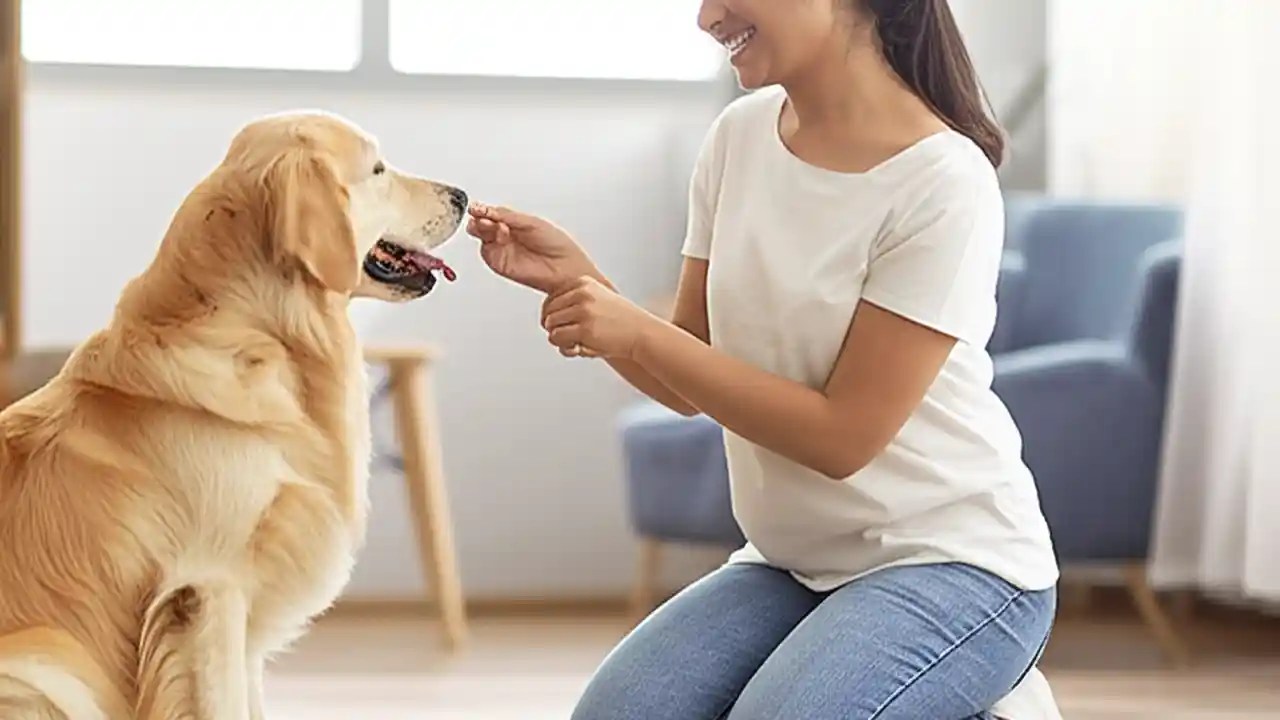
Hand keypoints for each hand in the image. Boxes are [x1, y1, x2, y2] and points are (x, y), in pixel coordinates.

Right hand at [467, 203, 598, 293]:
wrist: (564, 268)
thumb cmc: (556, 245)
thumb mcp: (531, 222)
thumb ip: (507, 216)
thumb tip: (487, 210)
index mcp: (514, 223)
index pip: (492, 213)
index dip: (484, 209)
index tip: (478, 206)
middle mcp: (506, 235)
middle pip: (481, 223)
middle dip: (480, 218)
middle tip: (483, 215)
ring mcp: (501, 249)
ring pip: (481, 236)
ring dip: (482, 227)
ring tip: (491, 224)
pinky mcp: (499, 263)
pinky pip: (486, 251)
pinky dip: (489, 241)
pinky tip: (499, 235)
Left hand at [541, 276, 659, 359]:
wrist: (641, 333)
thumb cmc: (621, 321)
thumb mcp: (598, 299)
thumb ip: (574, 302)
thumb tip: (546, 318)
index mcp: (584, 282)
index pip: (551, 297)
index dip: (551, 315)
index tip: (558, 325)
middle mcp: (582, 293)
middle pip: (548, 312)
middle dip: (554, 327)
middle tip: (567, 337)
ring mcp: (583, 311)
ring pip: (550, 325)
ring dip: (559, 338)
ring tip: (576, 343)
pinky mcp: (584, 329)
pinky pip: (558, 338)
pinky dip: (564, 347)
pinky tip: (579, 348)